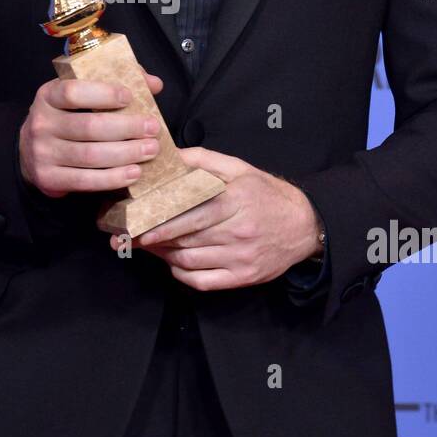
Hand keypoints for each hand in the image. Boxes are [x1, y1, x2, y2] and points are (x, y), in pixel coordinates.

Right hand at [18, 67, 163, 198]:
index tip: (130, 97)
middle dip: (127, 128)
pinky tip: (134, 172)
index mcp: (48, 96)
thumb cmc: (66, 118)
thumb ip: (114, 86)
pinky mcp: (48, 178)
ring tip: (150, 150)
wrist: (31, 151)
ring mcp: (43, 153)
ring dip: (126, 153)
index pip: (73, 92)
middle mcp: (41, 123)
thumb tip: (154, 84)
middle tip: (153, 128)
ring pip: (90, 155)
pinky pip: (86, 180)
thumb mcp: (79, 96)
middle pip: (89, 126)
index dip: (104, 94)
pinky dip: (113, 178)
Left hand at [109, 145, 320, 290]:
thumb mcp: (240, 169)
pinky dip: (182, 274)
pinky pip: (203, 281)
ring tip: (150, 247)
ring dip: (165, 256)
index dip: (163, 224)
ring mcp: (241, 258)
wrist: (304, 225)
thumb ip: (204, 160)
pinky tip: (174, 263)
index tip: (140, 225)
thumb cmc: (267, 194)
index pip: (192, 216)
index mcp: (236, 201)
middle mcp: (239, 231)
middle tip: (131, 238)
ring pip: (190, 261)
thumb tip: (171, 155)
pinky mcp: (243, 277)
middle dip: (155, 241)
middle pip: (186, 240)